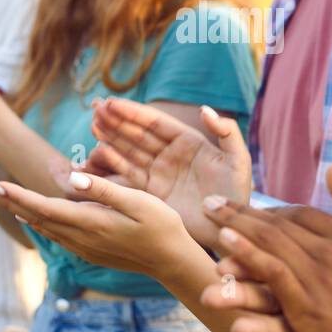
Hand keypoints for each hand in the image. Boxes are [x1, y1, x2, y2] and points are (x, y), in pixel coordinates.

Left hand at [0, 171, 206, 280]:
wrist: (171, 261)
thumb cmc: (161, 225)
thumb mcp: (139, 201)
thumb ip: (103, 190)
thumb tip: (71, 179)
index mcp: (91, 222)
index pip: (44, 207)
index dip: (17, 195)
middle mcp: (81, 237)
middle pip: (37, 217)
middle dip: (8, 201)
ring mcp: (84, 246)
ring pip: (43, 226)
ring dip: (20, 210)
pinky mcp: (89, 249)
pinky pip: (55, 234)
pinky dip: (37, 221)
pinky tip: (30, 215)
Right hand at [85, 96, 250, 248]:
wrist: (227, 228)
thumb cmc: (236, 193)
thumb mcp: (238, 160)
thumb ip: (227, 132)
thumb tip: (204, 109)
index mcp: (188, 141)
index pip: (156, 122)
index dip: (134, 112)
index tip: (112, 103)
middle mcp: (170, 154)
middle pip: (138, 133)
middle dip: (117, 122)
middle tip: (95, 111)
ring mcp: (159, 173)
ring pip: (129, 152)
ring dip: (111, 139)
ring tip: (93, 129)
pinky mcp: (152, 192)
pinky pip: (128, 175)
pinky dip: (113, 166)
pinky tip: (97, 156)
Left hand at [200, 164, 331, 331]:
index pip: (303, 215)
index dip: (274, 209)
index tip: (251, 208)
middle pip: (278, 227)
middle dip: (242, 214)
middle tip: (212, 204)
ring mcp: (319, 284)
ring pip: (270, 250)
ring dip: (237, 234)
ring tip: (211, 221)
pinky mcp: (310, 314)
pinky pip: (273, 284)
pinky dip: (249, 267)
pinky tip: (225, 260)